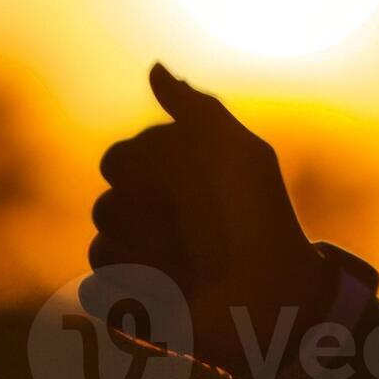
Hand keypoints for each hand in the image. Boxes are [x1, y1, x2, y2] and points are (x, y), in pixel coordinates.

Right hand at [89, 62, 329, 377]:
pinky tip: (173, 299)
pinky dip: (132, 297)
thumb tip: (154, 67)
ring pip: (100, 251)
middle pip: (105, 206)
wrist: (280, 295)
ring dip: (148, 259)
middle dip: (150, 216)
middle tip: (197, 230)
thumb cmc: (264, 221)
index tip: (181, 176)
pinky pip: (98, 296)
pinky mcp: (127, 311)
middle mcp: (146, 220)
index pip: (117, 160)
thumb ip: (199, 112)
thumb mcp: (241, 157)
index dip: (142, 166)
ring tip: (193, 270)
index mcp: (165, 180)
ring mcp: (134, 266)